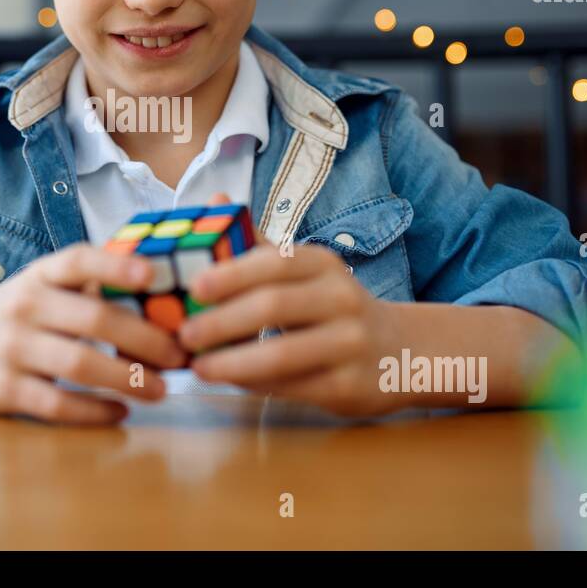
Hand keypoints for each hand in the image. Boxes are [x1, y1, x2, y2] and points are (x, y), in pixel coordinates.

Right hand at [0, 244, 188, 424]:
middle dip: (145, 339)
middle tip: (179, 356)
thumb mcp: (41, 287)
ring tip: (160, 390)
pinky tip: (119, 412)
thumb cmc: (14, 314)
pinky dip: (94, 411)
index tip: (151, 274)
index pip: (78, 261)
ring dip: (128, 379)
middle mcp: (25, 306)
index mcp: (40, 275)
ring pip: (80, 365)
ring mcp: (12, 348)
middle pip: (94, 320)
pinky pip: (57, 404)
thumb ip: (88, 288)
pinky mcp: (4, 389)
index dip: (115, 266)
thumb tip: (161, 298)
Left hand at [178, 241, 399, 416]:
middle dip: (221, 321)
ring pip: (282, 354)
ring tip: (198, 368)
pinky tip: (230, 383)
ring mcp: (350, 344)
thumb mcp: (306, 271)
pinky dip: (255, 385)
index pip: (275, 261)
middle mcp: (342, 299)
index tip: (193, 286)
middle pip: (274, 306)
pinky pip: (292, 388)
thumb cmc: (333, 307)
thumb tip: (215, 200)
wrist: (402, 351)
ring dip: (232, 362)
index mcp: (324, 265)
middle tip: (184, 334)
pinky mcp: (349, 387)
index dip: (232, 273)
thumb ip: (257, 245)